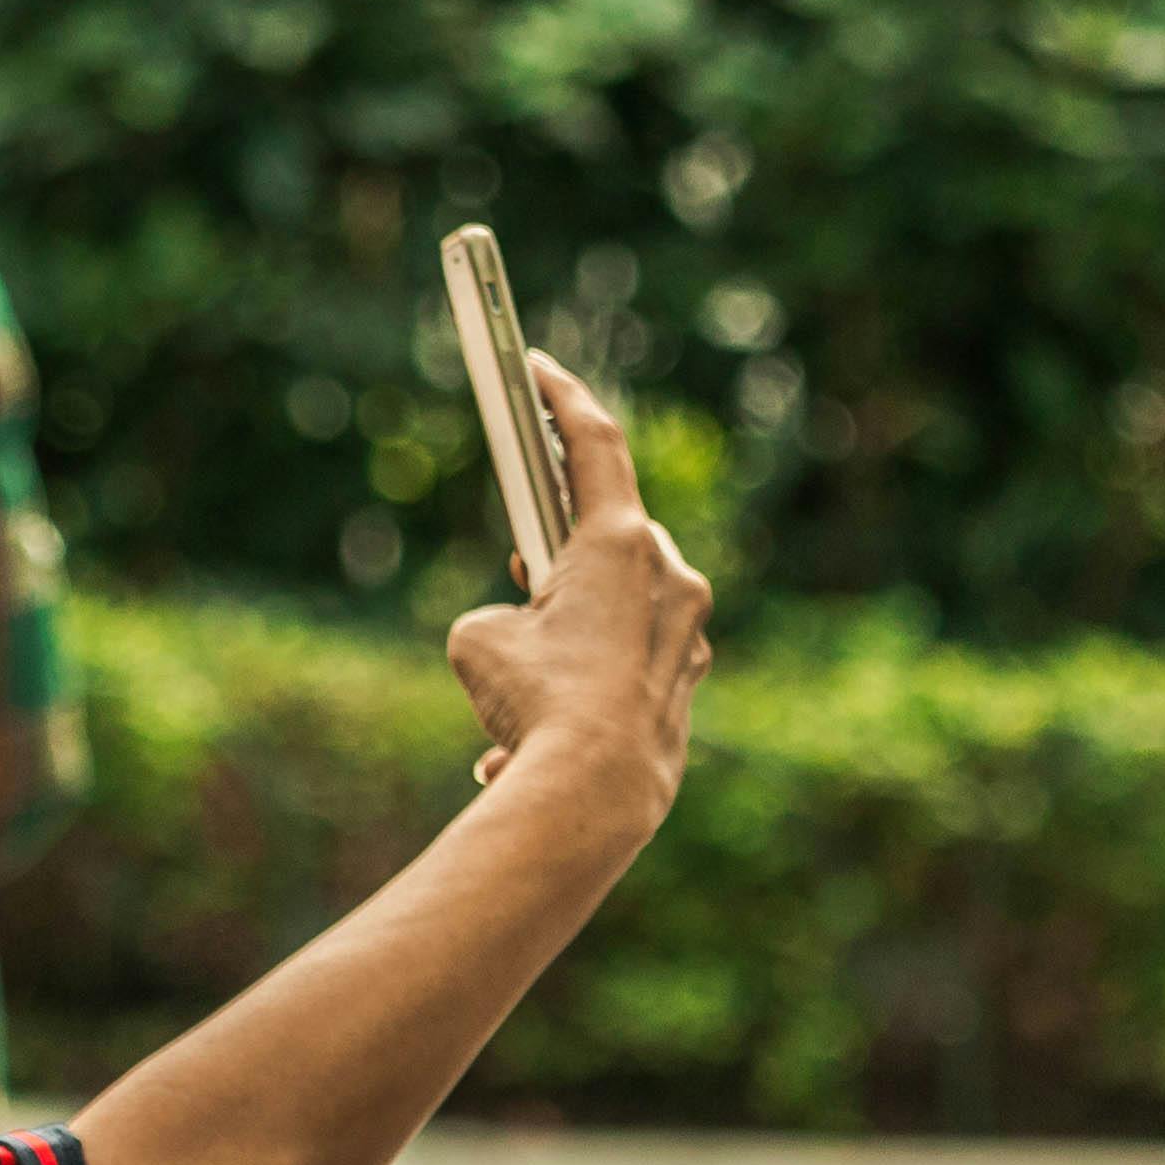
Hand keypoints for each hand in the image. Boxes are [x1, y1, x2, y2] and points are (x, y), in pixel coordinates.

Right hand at [442, 352, 713, 823]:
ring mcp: (687, 635)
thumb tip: (522, 637)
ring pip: (617, 609)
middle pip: (607, 535)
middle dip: (559, 551)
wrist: (594, 795)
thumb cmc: (536, 702)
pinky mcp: (685, 687)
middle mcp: (670, 578)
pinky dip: (582, 690)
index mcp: (621, 543)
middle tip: (520, 567)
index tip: (537, 369)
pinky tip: (527, 741)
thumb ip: (500, 614)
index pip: (593, 444)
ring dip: (568, 630)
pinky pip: (625, 669)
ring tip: (517, 683)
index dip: (561, 398)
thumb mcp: (477, 638)